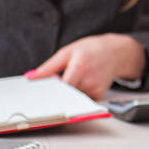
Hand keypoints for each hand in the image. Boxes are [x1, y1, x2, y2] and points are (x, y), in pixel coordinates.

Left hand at [27, 34, 144, 101]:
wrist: (116, 52)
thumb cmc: (92, 49)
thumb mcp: (68, 51)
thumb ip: (48, 67)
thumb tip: (31, 77)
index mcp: (79, 67)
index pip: (60, 88)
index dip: (49, 92)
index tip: (40, 94)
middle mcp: (88, 80)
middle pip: (64, 95)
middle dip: (56, 91)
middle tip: (54, 84)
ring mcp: (95, 89)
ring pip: (72, 98)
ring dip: (67, 92)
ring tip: (74, 76)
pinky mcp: (99, 96)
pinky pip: (81, 99)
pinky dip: (77, 93)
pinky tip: (82, 82)